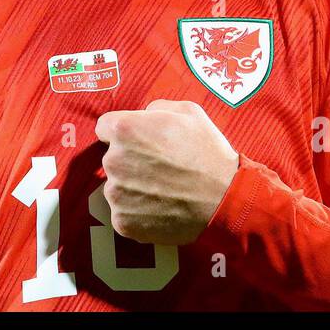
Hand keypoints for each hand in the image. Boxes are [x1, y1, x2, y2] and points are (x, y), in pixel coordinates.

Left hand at [94, 99, 239, 245]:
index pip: (105, 127)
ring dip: (133, 187)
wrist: (225, 199)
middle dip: (130, 160)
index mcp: (124, 129)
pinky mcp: (122, 222)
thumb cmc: (207, 152)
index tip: (141, 141)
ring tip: (163, 190)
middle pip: (112, 158)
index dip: (125, 133)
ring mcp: (116, 194)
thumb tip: (143, 116)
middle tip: (159, 167)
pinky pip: (124, 213)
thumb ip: (155, 108)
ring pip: (117, 187)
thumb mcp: (188, 111)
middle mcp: (113, 161)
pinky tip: (161, 208)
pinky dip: (138, 212)